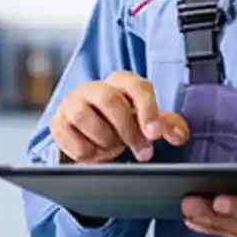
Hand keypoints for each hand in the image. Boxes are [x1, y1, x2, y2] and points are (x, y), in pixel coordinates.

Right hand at [50, 71, 189, 162]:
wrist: (92, 136)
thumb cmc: (124, 125)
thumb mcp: (148, 123)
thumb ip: (168, 126)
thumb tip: (177, 136)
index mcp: (122, 82)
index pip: (136, 87)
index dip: (147, 110)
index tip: (154, 134)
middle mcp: (94, 88)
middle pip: (110, 101)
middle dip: (128, 131)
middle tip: (141, 153)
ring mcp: (72, 103)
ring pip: (86, 118)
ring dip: (105, 140)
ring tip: (114, 149)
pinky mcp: (58, 123)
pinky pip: (70, 139)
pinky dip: (86, 152)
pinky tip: (96, 155)